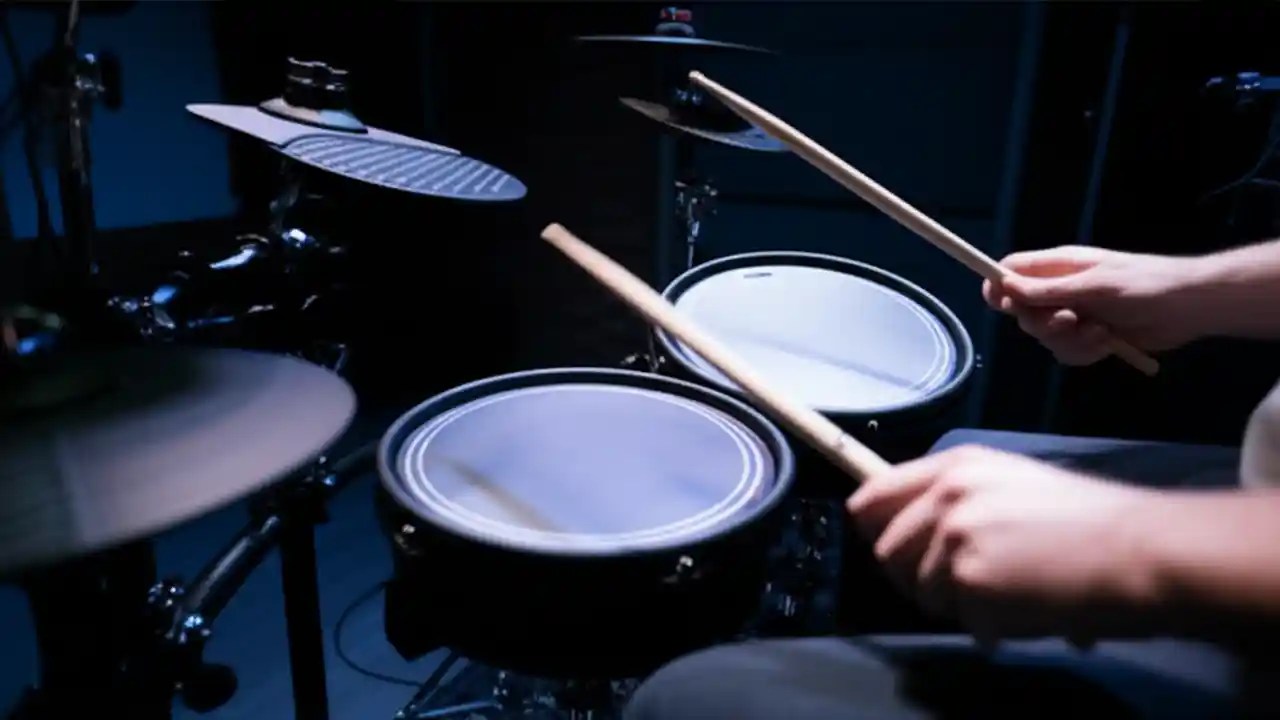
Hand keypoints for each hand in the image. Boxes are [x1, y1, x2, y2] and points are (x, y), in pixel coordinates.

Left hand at [846, 445, 1159, 646]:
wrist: (1139, 549)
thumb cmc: (1095, 522)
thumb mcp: (1016, 487)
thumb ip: (962, 503)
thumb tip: (918, 539)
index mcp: (957, 465)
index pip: (874, 494)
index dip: (874, 526)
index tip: (885, 545)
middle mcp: (945, 492)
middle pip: (887, 552)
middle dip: (919, 580)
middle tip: (967, 590)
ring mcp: (952, 533)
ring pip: (923, 593)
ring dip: (963, 606)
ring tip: (1015, 595)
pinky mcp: (967, 576)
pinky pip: (963, 619)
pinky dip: (995, 626)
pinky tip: (1032, 610)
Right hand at [982, 245, 1201, 364]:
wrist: (1188, 308)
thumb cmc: (1144, 285)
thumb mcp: (1094, 285)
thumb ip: (1048, 290)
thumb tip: (1004, 286)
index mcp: (1058, 266)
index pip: (1011, 271)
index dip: (999, 286)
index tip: (1003, 304)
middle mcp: (1060, 290)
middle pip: (1022, 311)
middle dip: (1044, 323)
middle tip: (1070, 320)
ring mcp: (1073, 315)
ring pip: (1045, 337)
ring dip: (1070, 341)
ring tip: (1100, 333)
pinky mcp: (1088, 338)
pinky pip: (1066, 353)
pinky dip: (1085, 352)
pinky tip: (1107, 343)